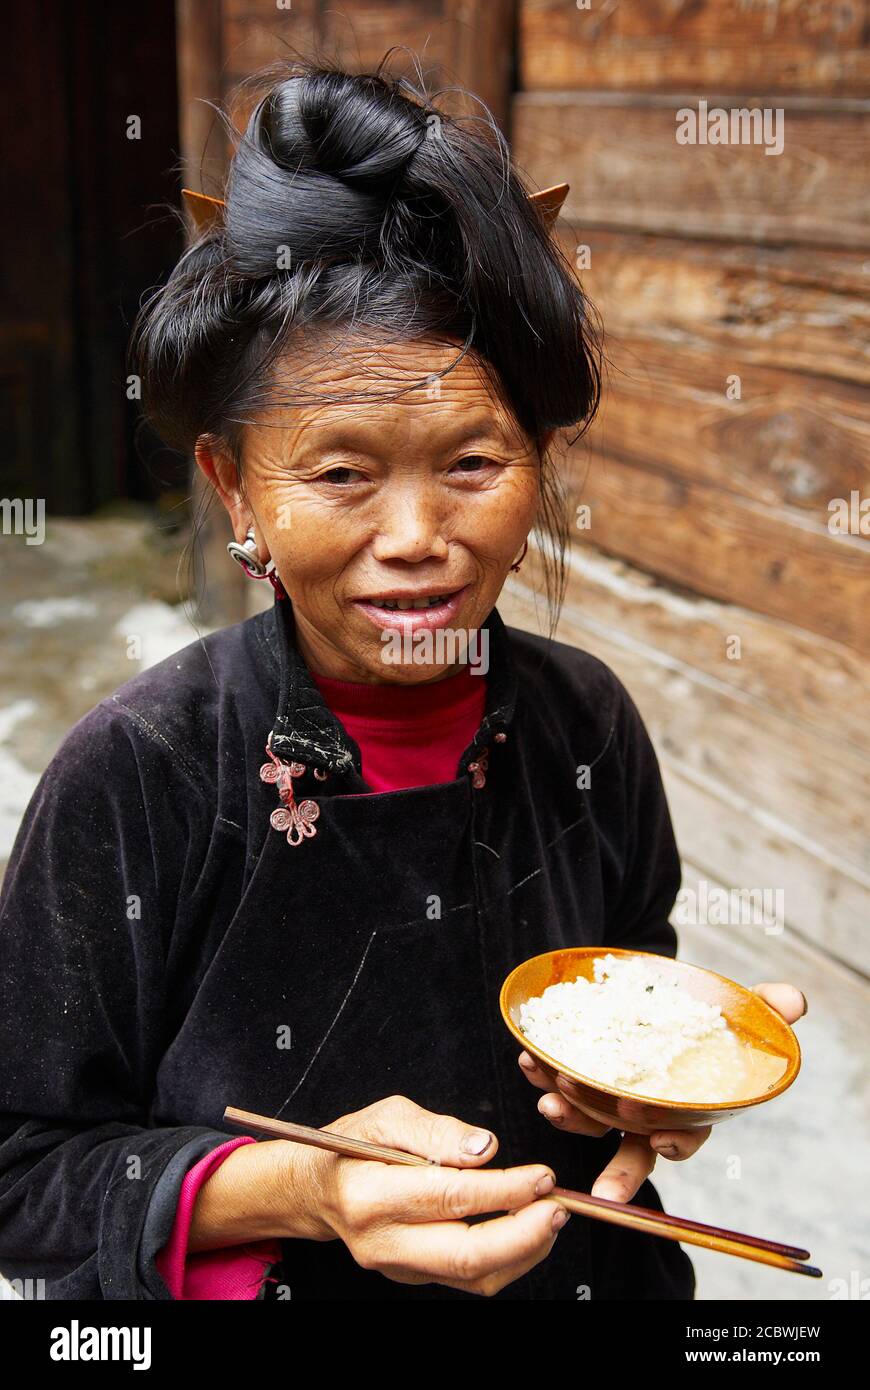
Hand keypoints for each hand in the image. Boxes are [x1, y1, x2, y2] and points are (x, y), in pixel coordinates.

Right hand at [289, 1094, 569, 1295]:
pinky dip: (508, 1259)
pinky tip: (527, 1230)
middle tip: (559, 1207)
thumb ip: (436, 1131)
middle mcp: (382, 1242)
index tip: (542, 1175)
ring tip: (551, 1216)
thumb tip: (486, 1148)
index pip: (449, 1198)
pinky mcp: (414, 1277)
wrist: (314, 1190)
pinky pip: (469, 1280)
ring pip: (473, 1277)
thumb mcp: (386, 1117)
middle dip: (524, 1235)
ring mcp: (398, 1268)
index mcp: (369, 1195)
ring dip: (524, 1251)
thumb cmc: (350, 1145)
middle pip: (465, 1255)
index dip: (503, 1190)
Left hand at [518, 980, 808, 1202]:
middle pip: (635, 1151)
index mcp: (689, 1105)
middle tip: (600, 1191)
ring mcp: (609, 1096)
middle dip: (619, 1173)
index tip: (665, 1143)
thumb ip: (762, 1005)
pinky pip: (557, 1083)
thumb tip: (793, 1000)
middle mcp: (648, 1111)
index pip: (688, 1137)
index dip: (679, 1145)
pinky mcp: (578, 1072)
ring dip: (569, 1116)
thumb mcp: (731, 1004)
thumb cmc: (698, 1007)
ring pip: (589, 1121)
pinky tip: (530, 1058)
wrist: (653, 984)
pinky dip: (542, 1073)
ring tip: (551, 1100)